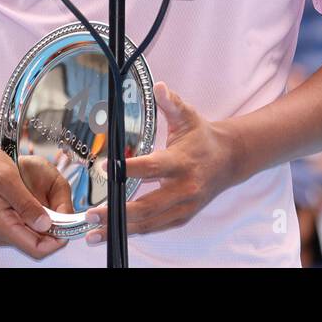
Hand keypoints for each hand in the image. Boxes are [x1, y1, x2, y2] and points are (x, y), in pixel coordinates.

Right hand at [0, 141, 66, 259]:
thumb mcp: (6, 178)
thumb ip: (26, 203)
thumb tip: (45, 224)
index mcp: (0, 225)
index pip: (35, 248)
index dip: (56, 239)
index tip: (68, 221)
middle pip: (36, 243)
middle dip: (52, 227)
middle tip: (59, 204)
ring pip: (32, 235)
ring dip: (44, 220)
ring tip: (45, 198)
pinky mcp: (1, 224)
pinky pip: (24, 227)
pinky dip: (35, 216)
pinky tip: (34, 200)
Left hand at [83, 81, 240, 243]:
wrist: (229, 160)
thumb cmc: (202, 137)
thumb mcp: (188, 116)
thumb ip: (171, 103)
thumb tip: (159, 86)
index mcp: (182, 161)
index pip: (153, 167)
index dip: (129, 168)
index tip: (104, 167)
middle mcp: (184, 188)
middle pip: (148, 205)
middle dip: (118, 212)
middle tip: (92, 214)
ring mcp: (184, 207)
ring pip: (150, 222)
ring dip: (120, 229)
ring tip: (93, 233)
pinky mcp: (182, 217)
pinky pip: (156, 228)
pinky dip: (133, 232)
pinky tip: (112, 234)